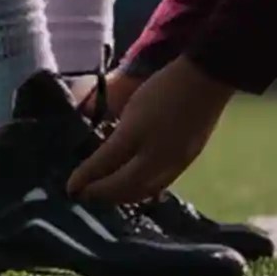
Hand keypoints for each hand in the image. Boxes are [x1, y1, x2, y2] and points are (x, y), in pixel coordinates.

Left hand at [68, 56, 235, 203]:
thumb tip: (86, 173)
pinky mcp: (188, 155)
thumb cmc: (163, 95)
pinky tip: (136, 179)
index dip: (90, 185)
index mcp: (148, 162)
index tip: (70, 189)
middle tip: (85, 192)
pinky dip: (143, 186)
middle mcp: (164, 170)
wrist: (206, 79)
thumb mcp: (130, 121)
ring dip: (125, 194)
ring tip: (108, 189)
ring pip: (147, 190)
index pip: (112, 181)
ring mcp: (179, 164)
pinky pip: (161, 181)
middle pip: (130, 192)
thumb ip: (108, 152)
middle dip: (106, 195)